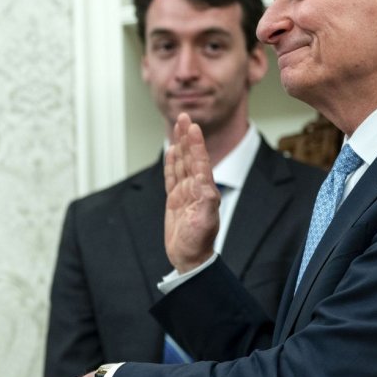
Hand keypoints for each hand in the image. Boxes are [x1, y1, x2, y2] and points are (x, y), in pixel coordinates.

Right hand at [164, 113, 219, 272]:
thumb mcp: (204, 223)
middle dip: (187, 137)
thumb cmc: (198, 243)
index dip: (195, 144)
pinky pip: (172, 177)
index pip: (199, 161)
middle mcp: (196, 188)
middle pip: (190, 157)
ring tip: (178, 127)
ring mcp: (185, 193)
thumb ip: (206, 203)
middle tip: (184, 117)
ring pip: (181, 163)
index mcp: (204, 191)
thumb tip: (204, 183)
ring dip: (180, 145)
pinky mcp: (175, 200)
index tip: (192, 126)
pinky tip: (171, 152)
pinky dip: (171, 163)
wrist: (190, 258)